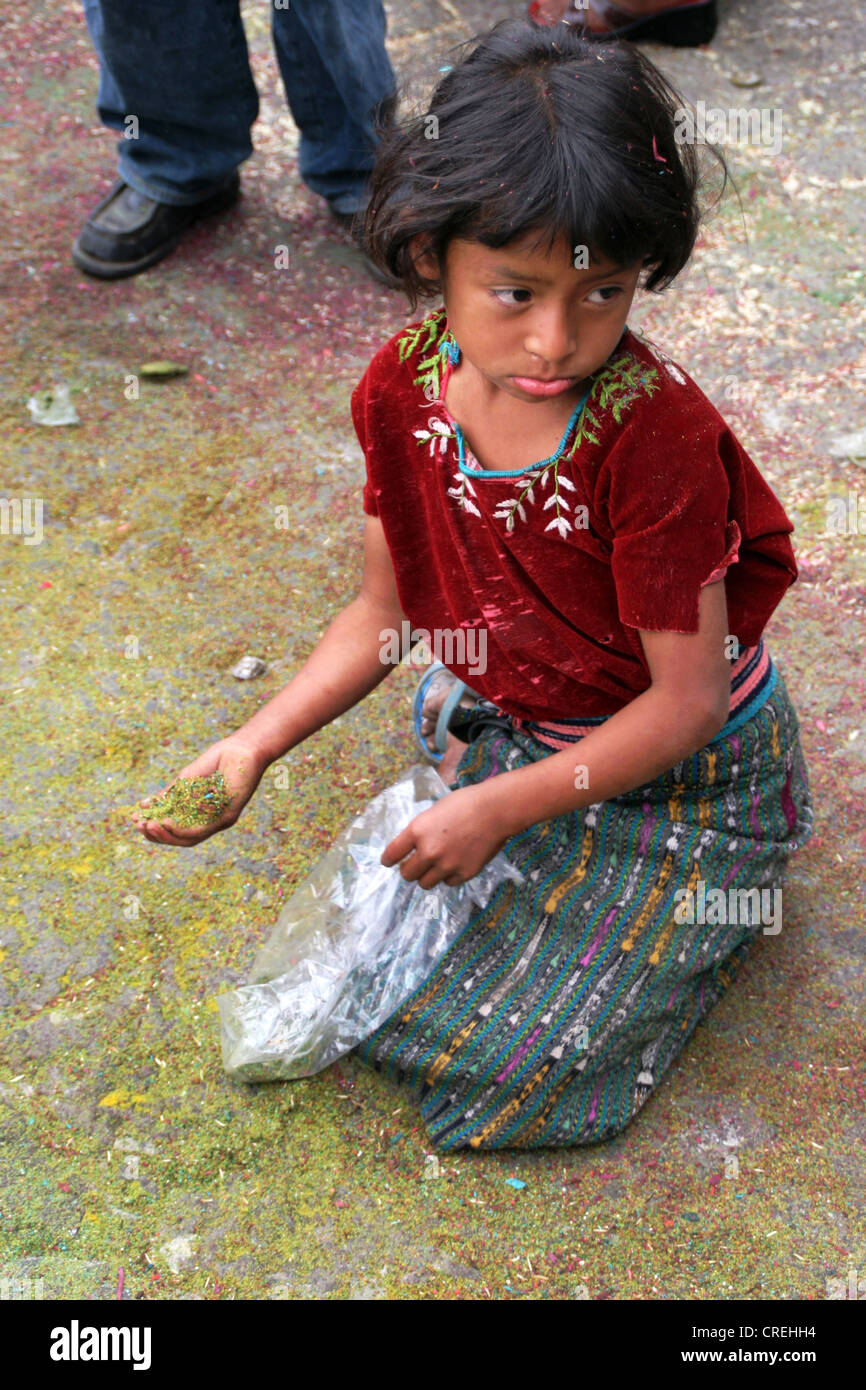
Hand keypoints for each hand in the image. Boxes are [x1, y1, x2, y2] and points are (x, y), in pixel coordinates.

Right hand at [130, 735, 268, 846]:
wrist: (240, 749)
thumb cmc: (216, 761)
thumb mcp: (185, 780)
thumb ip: (169, 795)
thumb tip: (144, 806)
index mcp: (200, 814)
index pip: (176, 829)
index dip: (155, 828)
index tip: (135, 820)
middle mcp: (210, 822)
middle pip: (181, 839)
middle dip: (158, 835)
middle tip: (140, 826)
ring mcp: (219, 821)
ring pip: (190, 839)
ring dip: (166, 834)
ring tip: (149, 826)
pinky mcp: (227, 817)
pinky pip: (201, 829)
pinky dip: (181, 828)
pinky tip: (166, 822)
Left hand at [381, 783, 509, 889]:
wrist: (495, 811)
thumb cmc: (465, 803)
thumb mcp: (434, 812)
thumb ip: (422, 831)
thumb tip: (415, 846)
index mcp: (417, 831)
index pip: (392, 853)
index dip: (388, 860)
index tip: (389, 862)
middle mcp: (428, 851)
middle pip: (407, 874)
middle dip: (410, 870)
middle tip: (416, 865)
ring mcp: (446, 865)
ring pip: (425, 883)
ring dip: (428, 876)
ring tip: (437, 866)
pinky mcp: (463, 873)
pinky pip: (448, 883)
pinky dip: (449, 876)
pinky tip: (456, 864)